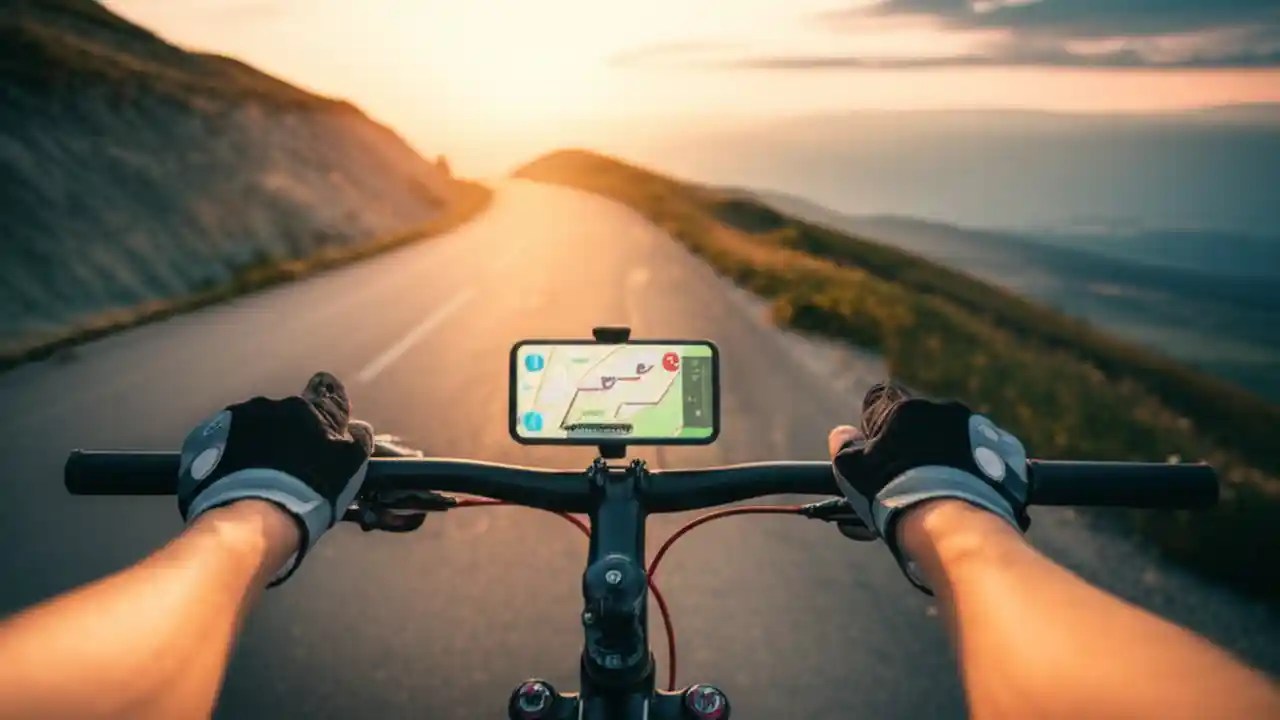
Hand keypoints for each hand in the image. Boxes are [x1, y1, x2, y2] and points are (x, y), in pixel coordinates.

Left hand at [177, 372, 372, 584]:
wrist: (253, 516)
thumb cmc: (310, 489)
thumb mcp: (348, 467)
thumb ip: (357, 441)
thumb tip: (359, 428)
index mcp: (309, 408)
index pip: (326, 390)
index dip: (325, 407)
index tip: (321, 426)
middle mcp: (272, 404)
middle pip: (284, 413)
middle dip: (285, 432)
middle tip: (285, 465)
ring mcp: (236, 417)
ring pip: (252, 424)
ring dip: (256, 441)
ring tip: (254, 475)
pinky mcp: (206, 436)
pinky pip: (223, 439)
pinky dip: (229, 452)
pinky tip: (231, 477)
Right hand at [828, 382, 1029, 591]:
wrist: (953, 523)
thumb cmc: (895, 494)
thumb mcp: (853, 470)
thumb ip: (844, 445)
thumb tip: (843, 433)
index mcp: (904, 407)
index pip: (880, 401)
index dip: (875, 427)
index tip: (877, 454)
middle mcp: (944, 408)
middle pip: (921, 421)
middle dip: (914, 444)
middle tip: (909, 480)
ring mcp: (979, 428)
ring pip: (955, 437)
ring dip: (947, 457)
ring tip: (941, 495)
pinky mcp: (1005, 451)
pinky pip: (987, 455)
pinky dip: (978, 470)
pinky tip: (968, 496)